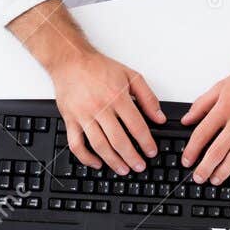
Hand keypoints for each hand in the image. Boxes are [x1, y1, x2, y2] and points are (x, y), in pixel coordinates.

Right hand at [50, 49, 164, 173]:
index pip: (136, 126)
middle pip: (118, 140)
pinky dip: (86, 157)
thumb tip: (159, 118)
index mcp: (117, 97)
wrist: (70, 60)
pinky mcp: (70, 120)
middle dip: (132, 157)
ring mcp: (83, 115)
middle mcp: (100, 108)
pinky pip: (76, 144)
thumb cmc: (99, 67)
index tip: (152, 152)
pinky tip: (97, 163)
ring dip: (113, 161)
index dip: (146, 142)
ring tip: (124, 169)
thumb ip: (147, 97)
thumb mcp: (131, 76)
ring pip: (99, 145)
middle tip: (140, 167)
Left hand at [182, 34, 229, 184]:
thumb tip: (187, 119)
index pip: (202, 134)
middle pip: (217, 150)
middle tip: (198, 178)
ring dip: (224, 172)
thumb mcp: (222, 85)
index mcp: (225, 107)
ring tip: (215, 180)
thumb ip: (202, 104)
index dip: (192, 150)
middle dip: (205, 168)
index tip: (187, 160)